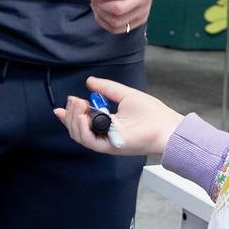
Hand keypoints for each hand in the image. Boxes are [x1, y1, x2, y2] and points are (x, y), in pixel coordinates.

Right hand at [53, 76, 182, 157]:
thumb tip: (90, 82)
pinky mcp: (111, 147)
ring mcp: (107, 141)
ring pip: (80, 136)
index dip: (69, 115)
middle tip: (72, 101)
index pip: (83, 122)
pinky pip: (91, 142)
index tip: (61, 106)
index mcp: (108, 124)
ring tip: (76, 105)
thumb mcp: (125, 94)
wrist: (167, 126)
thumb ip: (107, 89)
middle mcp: (105, 134)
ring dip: (73, 121)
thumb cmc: (152, 113)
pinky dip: (82, 130)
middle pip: (78, 129)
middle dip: (70, 115)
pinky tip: (81, 116)